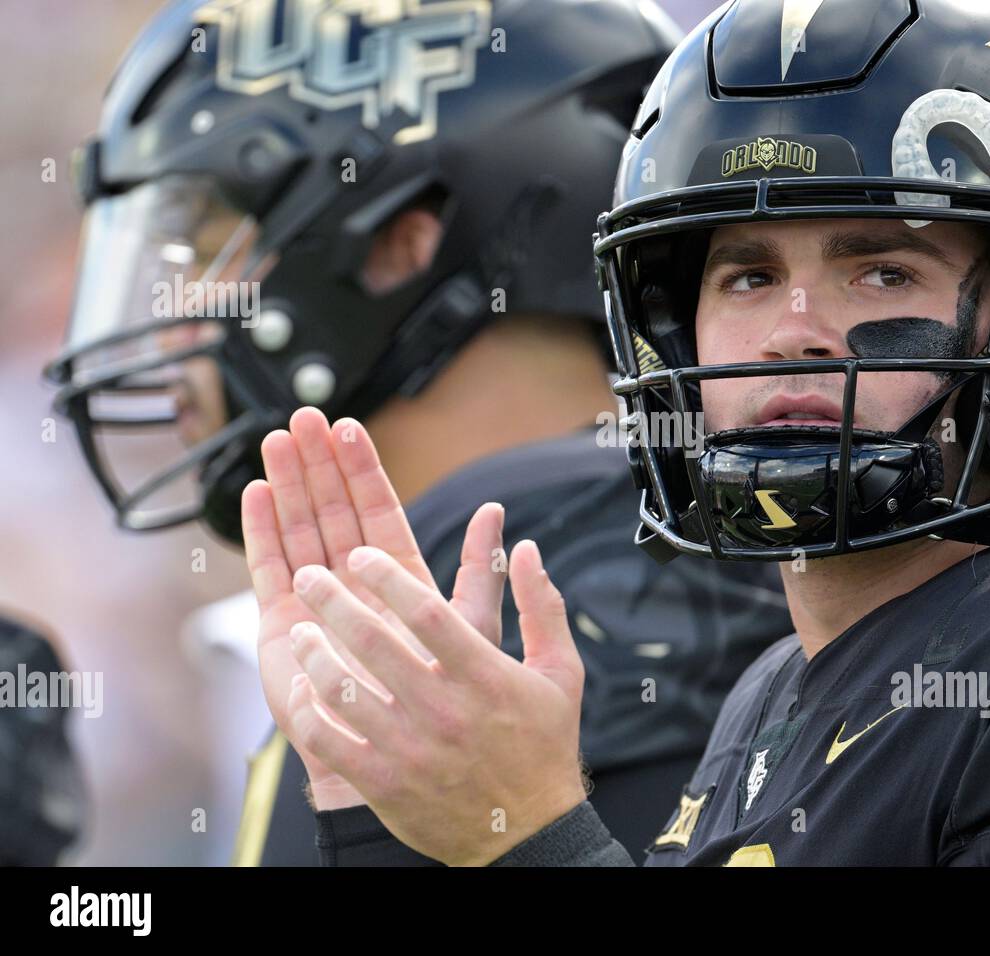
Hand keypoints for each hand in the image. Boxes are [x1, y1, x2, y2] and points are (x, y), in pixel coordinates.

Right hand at [241, 407, 458, 809]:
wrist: (409, 762)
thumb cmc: (447, 703)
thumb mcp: (474, 629)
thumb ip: (481, 572)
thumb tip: (496, 512)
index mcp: (399, 580)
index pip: (377, 512)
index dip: (362, 471)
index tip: (349, 428)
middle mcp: (354, 585)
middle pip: (332, 512)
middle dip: (318, 465)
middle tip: (303, 417)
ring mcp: (316, 603)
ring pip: (300, 531)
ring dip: (288, 486)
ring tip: (276, 440)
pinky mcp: (284, 629)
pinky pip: (271, 571)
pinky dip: (263, 532)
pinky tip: (258, 492)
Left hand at [284, 529, 586, 866]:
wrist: (526, 834)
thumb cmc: (543, 744)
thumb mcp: (560, 671)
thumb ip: (542, 605)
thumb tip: (524, 547)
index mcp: (485, 676)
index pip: (427, 612)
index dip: (387, 577)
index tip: (360, 556)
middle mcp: (444, 710)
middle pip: (373, 642)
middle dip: (331, 600)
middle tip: (309, 576)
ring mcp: (410, 749)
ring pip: (341, 688)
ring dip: (313, 652)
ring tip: (302, 632)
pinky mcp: (384, 784)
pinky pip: (328, 740)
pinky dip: (309, 710)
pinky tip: (308, 688)